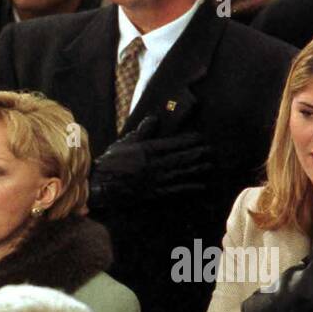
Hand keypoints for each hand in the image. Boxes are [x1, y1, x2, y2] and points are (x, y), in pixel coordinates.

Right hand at [88, 116, 214, 212]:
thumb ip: (142, 132)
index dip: (186, 141)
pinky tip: (200, 186)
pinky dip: (189, 187)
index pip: (171, 144)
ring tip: (209, 165)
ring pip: (180, 174)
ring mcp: (155, 180)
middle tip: (210, 151)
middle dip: (196, 154)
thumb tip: (154, 118)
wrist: (102, 185)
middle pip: (179, 159)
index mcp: (147, 151)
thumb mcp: (125, 143)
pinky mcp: (155, 193)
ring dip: (196, 169)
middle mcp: (154, 165)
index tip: (199, 137)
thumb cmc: (111, 162)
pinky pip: (175, 190)